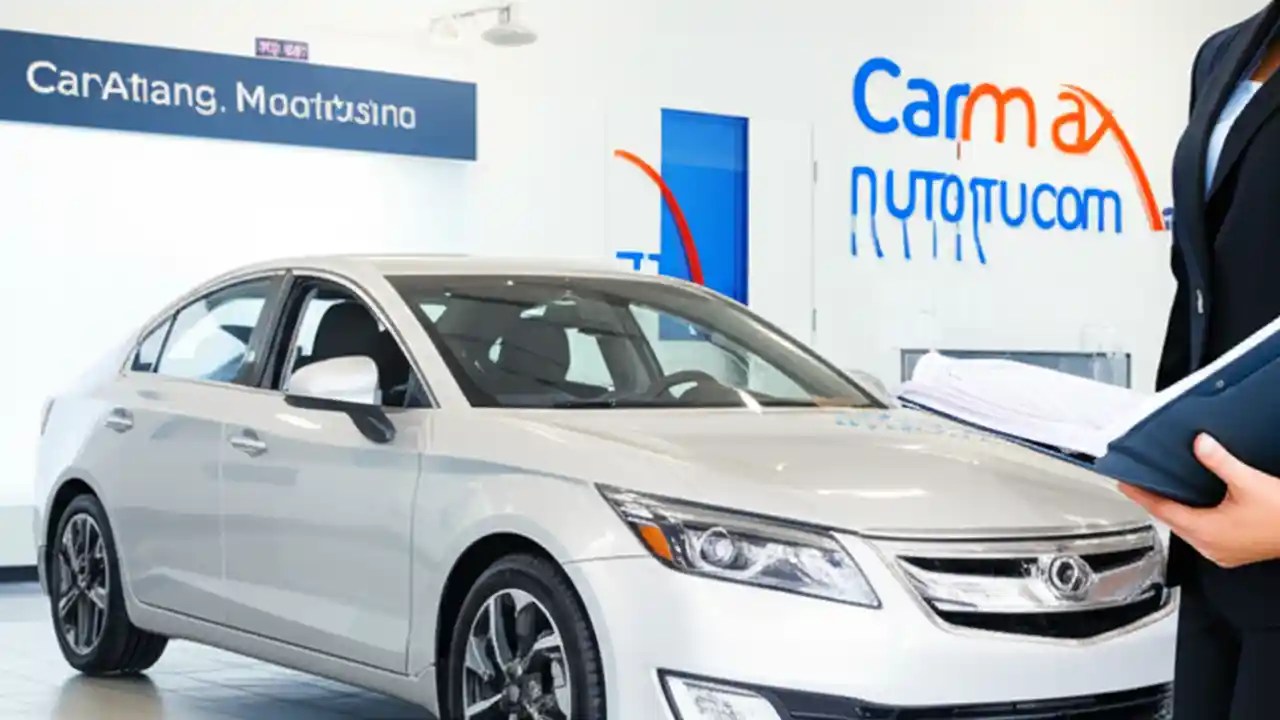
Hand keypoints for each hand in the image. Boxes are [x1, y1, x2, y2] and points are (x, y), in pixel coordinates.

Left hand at [1117, 434, 1279, 568]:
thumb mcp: (1249, 482)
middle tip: (1139, 483)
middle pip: (1171, 519)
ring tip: (1161, 491)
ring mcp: (1221, 552)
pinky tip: (1194, 507)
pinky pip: (1202, 534)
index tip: (1124, 483)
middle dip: (1154, 501)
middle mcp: (1209, 546)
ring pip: (1186, 528)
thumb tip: (1200, 443)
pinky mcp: (1232, 552)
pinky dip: (1192, 519)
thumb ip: (1220, 461)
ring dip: (1174, 510)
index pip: (1162, 509)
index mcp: (1206, 531)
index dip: (1141, 494)